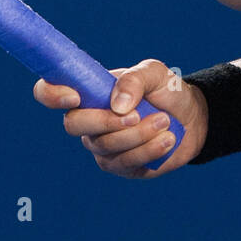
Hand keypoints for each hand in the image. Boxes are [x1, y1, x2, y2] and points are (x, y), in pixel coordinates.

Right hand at [32, 59, 207, 178]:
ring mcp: (102, 146)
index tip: (75, 97)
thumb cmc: (166, 91)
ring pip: (105, 146)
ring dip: (138, 135)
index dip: (51, 94)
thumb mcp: (155, 73)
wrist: (192, 118)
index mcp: (89, 92)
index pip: (49, 91)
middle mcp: (88, 120)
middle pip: (74, 125)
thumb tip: (117, 104)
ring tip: (165, 122)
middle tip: (137, 114)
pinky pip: (125, 163)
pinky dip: (148, 150)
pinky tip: (167, 139)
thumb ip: (134, 80)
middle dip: (105, 121)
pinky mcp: (120, 166)